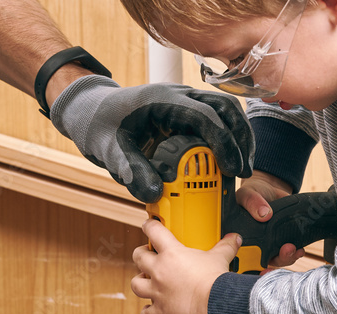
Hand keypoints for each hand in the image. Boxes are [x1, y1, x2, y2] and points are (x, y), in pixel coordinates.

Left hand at [50, 76, 254, 202]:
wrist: (91, 111)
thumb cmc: (100, 125)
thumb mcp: (110, 151)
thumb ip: (131, 171)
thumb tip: (155, 194)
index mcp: (163, 100)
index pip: (206, 116)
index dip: (223, 143)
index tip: (232, 170)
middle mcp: (179, 96)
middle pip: (225, 109)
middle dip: (240, 139)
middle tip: (244, 172)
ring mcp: (186, 102)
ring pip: (226, 112)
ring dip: (239, 138)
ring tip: (242, 168)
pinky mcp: (187, 112)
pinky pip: (217, 120)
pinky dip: (229, 138)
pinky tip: (229, 162)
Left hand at [131, 220, 241, 313]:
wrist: (215, 303)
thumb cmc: (215, 280)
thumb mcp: (220, 258)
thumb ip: (225, 247)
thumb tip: (234, 239)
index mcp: (172, 253)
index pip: (154, 231)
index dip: (149, 226)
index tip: (149, 225)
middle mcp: (160, 270)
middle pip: (138, 256)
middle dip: (141, 254)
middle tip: (148, 254)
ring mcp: (158, 290)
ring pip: (136, 283)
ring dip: (139, 281)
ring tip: (146, 280)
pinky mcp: (162, 309)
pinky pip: (147, 312)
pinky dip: (148, 312)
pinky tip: (151, 309)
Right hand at [235, 171, 303, 269]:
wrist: (268, 188)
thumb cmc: (252, 193)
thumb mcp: (247, 194)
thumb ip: (253, 202)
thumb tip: (265, 214)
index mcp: (241, 238)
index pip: (244, 257)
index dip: (252, 265)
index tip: (263, 266)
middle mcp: (255, 245)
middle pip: (264, 262)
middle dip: (276, 260)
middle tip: (285, 250)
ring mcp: (270, 244)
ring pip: (277, 260)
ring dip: (288, 258)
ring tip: (294, 249)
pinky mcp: (283, 240)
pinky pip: (289, 252)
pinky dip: (295, 252)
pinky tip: (300, 248)